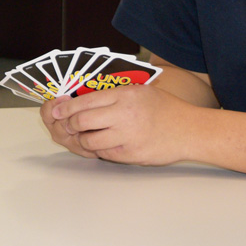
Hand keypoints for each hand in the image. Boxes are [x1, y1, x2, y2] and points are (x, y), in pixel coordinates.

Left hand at [45, 83, 197, 165]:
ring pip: (89, 141)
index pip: (85, 101)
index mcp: (125, 95)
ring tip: (86, 135)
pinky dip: (99, 150)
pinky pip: (104, 154)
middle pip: (82, 121)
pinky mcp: (132, 154)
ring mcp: (128, 136)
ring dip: (83, 140)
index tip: (54, 110)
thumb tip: (78, 99)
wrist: (190, 130)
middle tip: (67, 125)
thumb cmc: (164, 108)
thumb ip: (112, 95)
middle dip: (69, 124)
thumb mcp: (140, 91)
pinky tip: (104, 144)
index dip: (65, 107)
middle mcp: (125, 114)